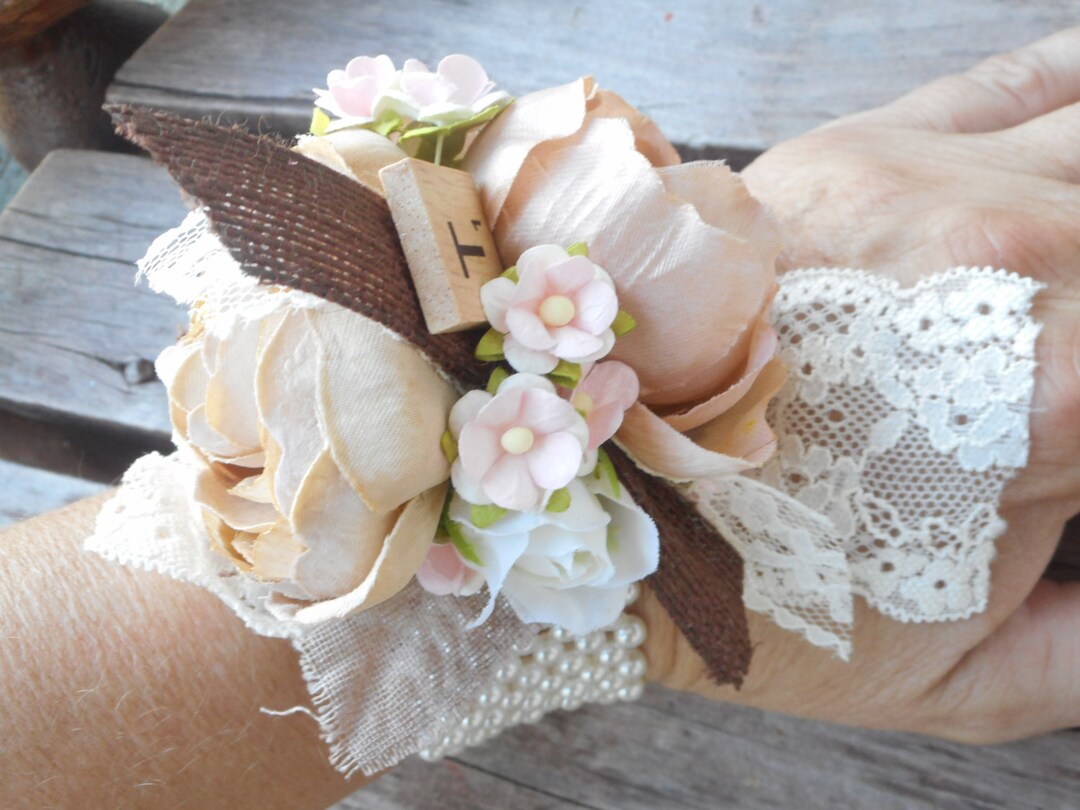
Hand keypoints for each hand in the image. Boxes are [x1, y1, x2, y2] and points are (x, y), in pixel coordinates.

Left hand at [635, 27, 1079, 743]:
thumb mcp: (954, 677)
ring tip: (1074, 288)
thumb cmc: (755, 589)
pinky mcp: (867, 147)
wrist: (597, 489)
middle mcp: (1019, 259)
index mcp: (1061, 397)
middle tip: (1068, 384)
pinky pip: (1028, 78)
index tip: (1075, 464)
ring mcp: (938, 187)